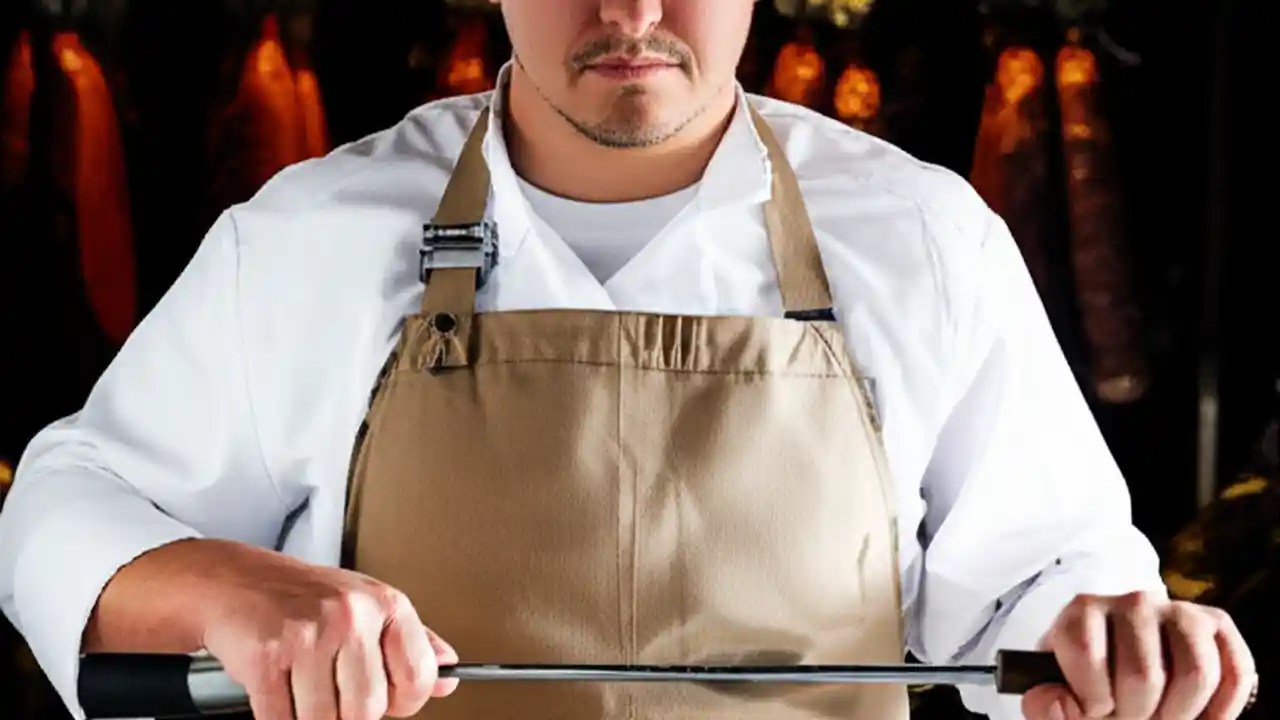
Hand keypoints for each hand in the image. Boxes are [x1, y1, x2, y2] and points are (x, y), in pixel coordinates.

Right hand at [197, 543, 457, 719]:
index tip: (387, 702)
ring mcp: (307, 636)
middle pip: (368, 710)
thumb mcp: (369, 606)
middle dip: (350, 717)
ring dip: (312, 719)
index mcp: (384, 604)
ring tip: (306, 693)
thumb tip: (449, 674)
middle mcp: (350, 616)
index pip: (417, 679)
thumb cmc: (304, 594)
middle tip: (335, 698)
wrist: (234, 580)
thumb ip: (414, 643)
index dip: (402, 703)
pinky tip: (281, 698)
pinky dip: (281, 719)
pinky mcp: (266, 657)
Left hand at [1022, 591, 1256, 718]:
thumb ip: (1043, 706)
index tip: (1091, 710)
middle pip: (1143, 676)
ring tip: (1160, 719)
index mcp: (1082, 611)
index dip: (1090, 701)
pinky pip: (1235, 673)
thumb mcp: (1052, 695)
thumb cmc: (1083, 686)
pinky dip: (1221, 711)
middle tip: (1129, 719)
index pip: (1086, 655)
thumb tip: (1059, 704)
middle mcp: (1133, 601)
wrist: (1118, 669)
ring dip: (1179, 716)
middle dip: (1135, 716)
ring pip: (1196, 674)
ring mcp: (1179, 610)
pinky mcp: (1217, 625)